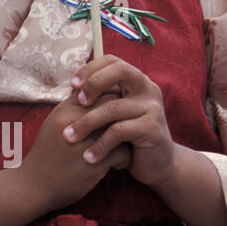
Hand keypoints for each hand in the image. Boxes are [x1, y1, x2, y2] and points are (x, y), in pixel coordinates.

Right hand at [17, 92, 131, 213]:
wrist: (33, 186)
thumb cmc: (46, 155)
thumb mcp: (54, 125)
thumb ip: (72, 110)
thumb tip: (92, 95)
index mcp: (63, 111)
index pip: (96, 89)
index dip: (111, 96)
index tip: (117, 110)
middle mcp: (73, 122)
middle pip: (112, 104)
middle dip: (124, 114)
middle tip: (128, 125)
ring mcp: (84, 142)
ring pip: (121, 127)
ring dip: (127, 136)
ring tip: (124, 145)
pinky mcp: (94, 163)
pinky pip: (123, 152)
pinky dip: (125, 158)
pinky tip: (119, 164)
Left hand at [65, 54, 176, 188]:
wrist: (157, 164)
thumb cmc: (128, 136)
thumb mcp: (113, 113)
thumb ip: (99, 98)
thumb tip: (71, 87)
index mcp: (136, 80)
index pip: (113, 61)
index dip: (90, 68)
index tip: (72, 84)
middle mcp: (148, 89)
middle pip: (120, 72)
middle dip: (93, 83)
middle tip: (76, 102)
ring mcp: (153, 108)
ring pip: (113, 107)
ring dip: (86, 123)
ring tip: (69, 137)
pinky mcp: (153, 128)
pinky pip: (119, 131)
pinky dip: (100, 144)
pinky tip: (89, 157)